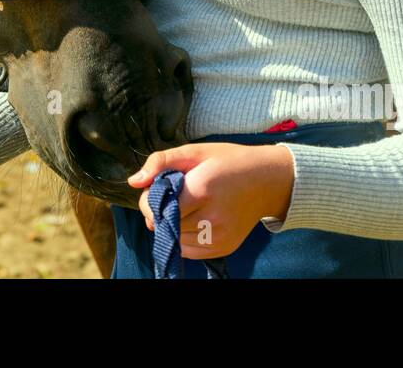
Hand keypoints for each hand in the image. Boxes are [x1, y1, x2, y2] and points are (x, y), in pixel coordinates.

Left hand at [126, 142, 293, 258]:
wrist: (268, 181)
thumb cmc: (229, 161)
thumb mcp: (195, 151)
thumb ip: (161, 162)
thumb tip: (134, 182)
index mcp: (202, 189)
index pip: (158, 208)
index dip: (150, 199)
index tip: (158, 188)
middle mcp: (212, 217)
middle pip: (164, 224)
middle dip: (159, 210)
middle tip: (175, 195)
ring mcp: (219, 237)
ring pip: (174, 238)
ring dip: (172, 224)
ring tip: (188, 205)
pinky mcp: (223, 248)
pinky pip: (188, 250)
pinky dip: (184, 236)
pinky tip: (195, 219)